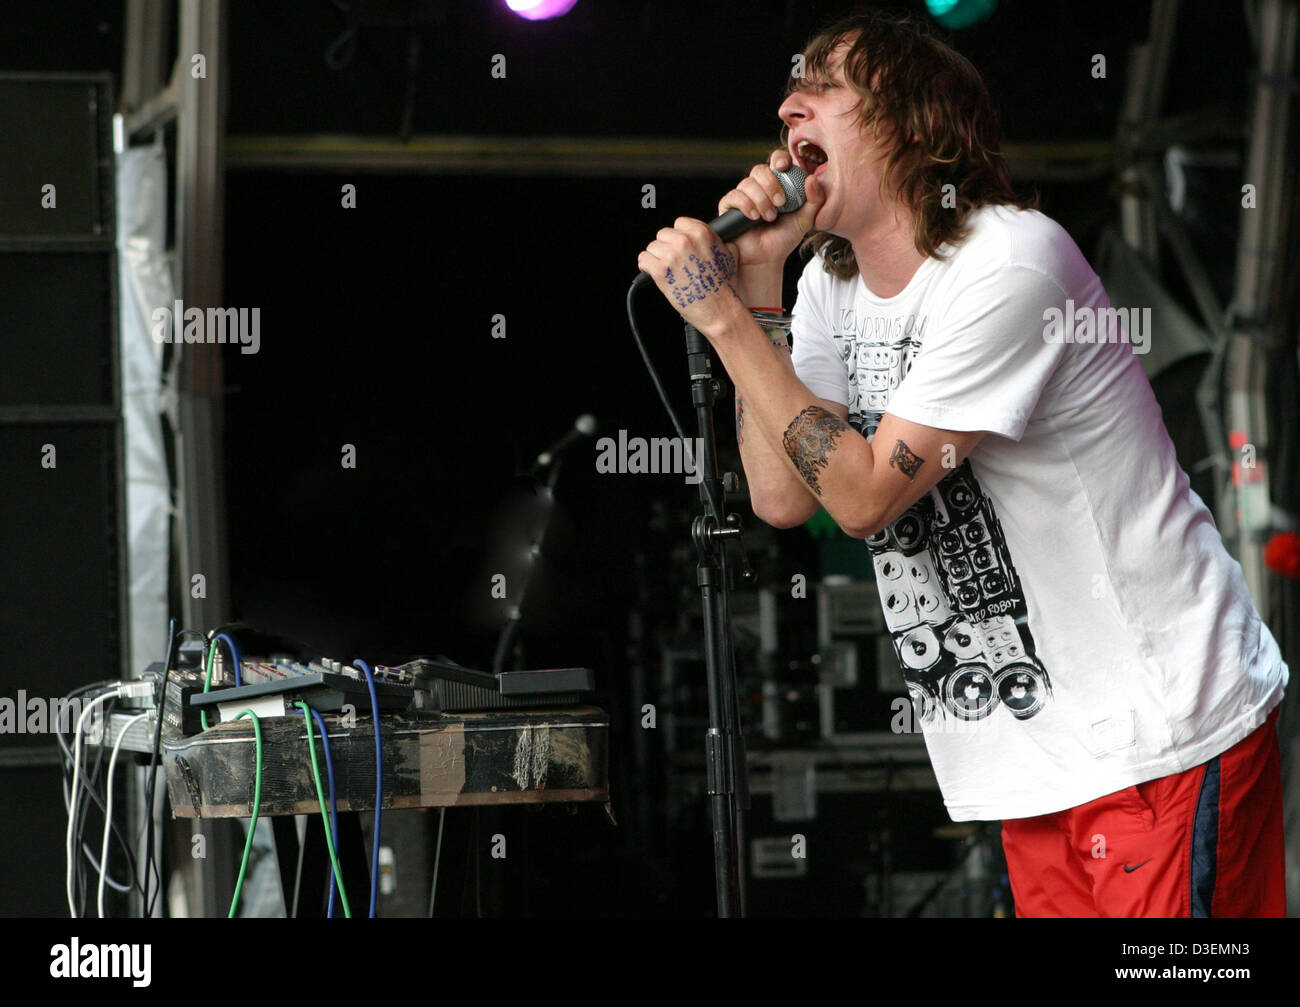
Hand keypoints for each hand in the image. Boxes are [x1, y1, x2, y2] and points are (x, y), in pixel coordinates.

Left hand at [637, 218, 745, 335]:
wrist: (720, 310)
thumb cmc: (724, 287)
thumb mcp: (729, 256)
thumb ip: (718, 242)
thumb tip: (715, 238)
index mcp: (701, 233)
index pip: (679, 223)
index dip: (679, 237)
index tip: (681, 248)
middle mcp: (685, 240)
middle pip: (663, 234)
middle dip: (667, 248)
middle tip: (675, 263)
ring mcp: (671, 255)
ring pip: (652, 247)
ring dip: (657, 259)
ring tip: (668, 271)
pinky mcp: (660, 271)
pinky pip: (643, 259)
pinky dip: (646, 267)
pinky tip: (654, 273)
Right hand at [718, 149, 825, 272]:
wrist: (765, 259)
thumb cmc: (783, 239)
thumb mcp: (806, 220)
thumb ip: (815, 200)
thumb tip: (812, 179)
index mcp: (778, 184)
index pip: (777, 161)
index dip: (779, 159)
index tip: (784, 167)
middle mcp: (759, 187)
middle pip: (760, 169)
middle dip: (771, 184)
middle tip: (780, 203)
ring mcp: (743, 195)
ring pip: (747, 183)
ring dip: (761, 200)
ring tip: (769, 217)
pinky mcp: (729, 206)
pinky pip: (734, 195)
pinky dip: (746, 205)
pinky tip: (754, 217)